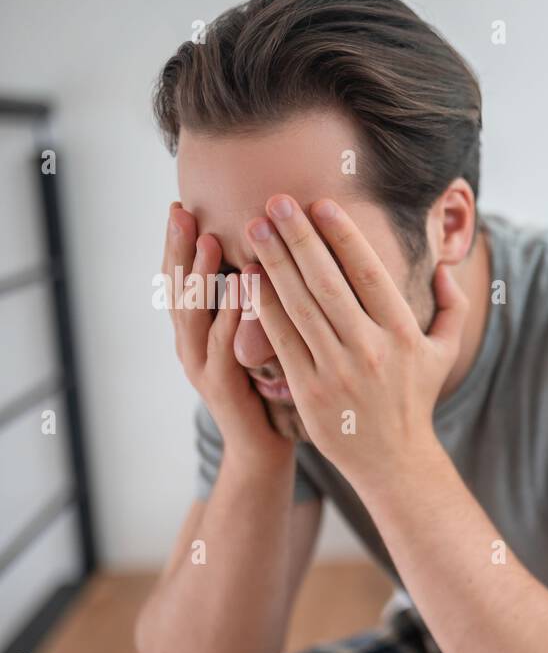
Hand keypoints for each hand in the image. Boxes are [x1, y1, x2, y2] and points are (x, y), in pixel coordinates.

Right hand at [162, 202, 291, 465]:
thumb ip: (249, 301)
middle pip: (178, 289)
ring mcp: (201, 367)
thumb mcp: (253, 336)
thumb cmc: (265, 387)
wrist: (263, 448)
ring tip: (212, 238)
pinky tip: (243, 289)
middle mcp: (189, 346)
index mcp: (195, 330)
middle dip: (179, 249)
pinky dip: (232, 315)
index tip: (180, 204)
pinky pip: (224, 346)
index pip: (181, 279)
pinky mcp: (222, 388)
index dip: (178, 243)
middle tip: (181, 211)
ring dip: (203, 277)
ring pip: (195, 316)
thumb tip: (260, 254)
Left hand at [242, 195, 467, 489]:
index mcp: (402, 334)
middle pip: (328, 283)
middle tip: (277, 201)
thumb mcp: (445, 353)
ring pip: (300, 307)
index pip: (369, 274)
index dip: (344, 236)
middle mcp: (370, 350)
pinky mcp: (310, 391)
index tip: (321, 204)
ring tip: (255, 228)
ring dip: (275, 263)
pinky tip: (249, 279)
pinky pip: (282, 340)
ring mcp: (337, 371)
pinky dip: (264, 307)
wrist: (394, 460)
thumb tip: (445, 267)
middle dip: (300, 238)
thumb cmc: (415, 399)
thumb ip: (453, 307)